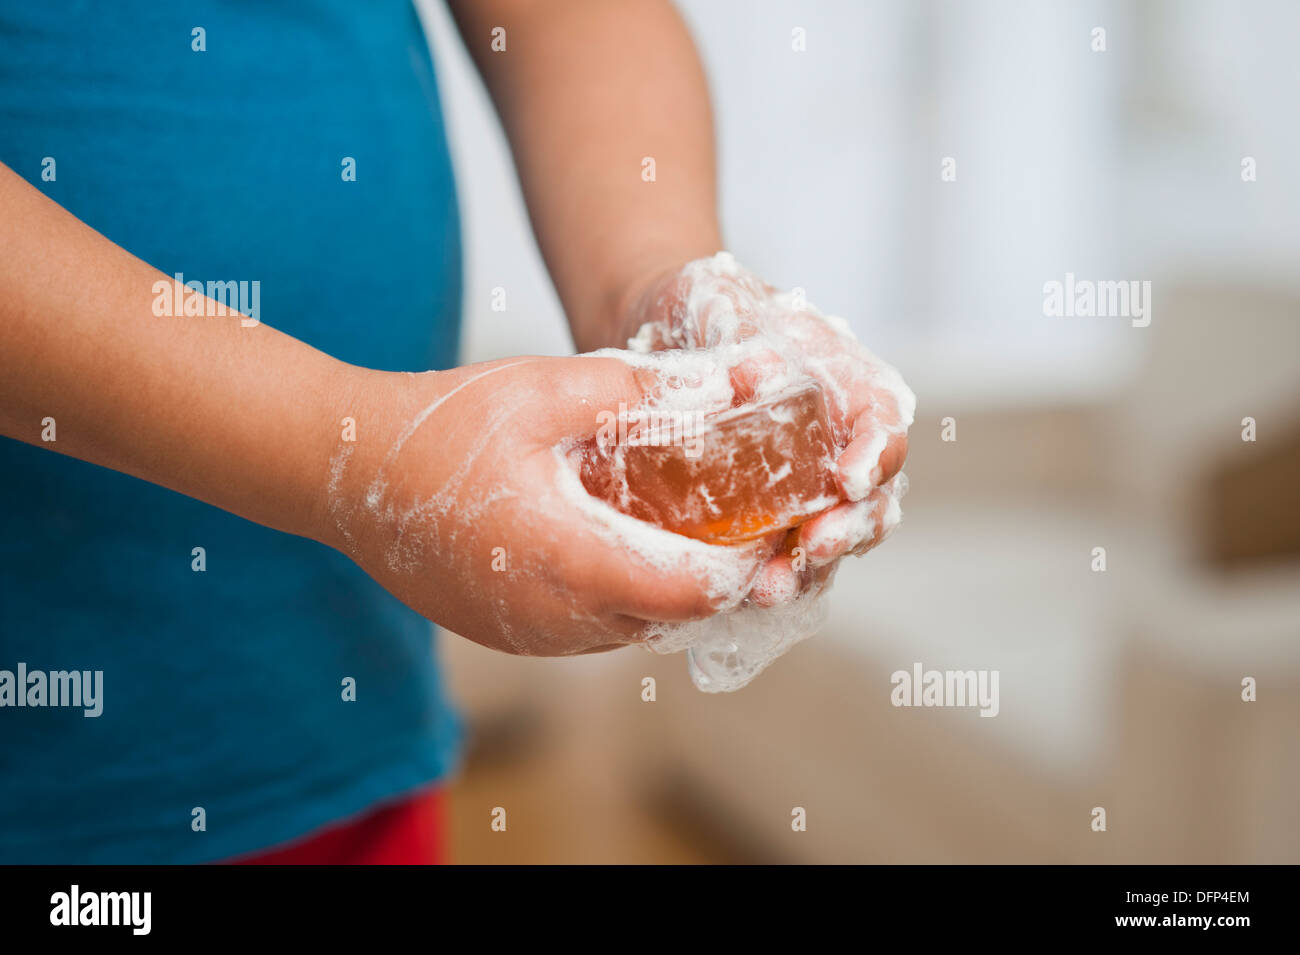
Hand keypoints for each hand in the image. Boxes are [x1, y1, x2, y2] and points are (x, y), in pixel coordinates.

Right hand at [317, 357, 770, 654]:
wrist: (344, 472)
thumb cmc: (440, 426)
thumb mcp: (546, 388)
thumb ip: (642, 389)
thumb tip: (733, 381)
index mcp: (572, 560)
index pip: (694, 594)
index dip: (743, 568)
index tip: (767, 528)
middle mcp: (555, 616)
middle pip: (671, 620)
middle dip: (714, 582)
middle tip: (738, 527)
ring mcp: (526, 634)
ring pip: (631, 632)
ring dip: (666, 594)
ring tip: (686, 535)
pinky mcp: (505, 635)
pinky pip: (588, 632)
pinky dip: (620, 601)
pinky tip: (621, 548)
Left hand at [615, 253, 914, 603]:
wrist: (658, 337)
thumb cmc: (705, 310)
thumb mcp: (725, 302)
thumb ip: (745, 330)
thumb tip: (761, 371)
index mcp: (850, 389)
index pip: (883, 427)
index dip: (875, 456)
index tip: (849, 479)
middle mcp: (839, 446)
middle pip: (871, 501)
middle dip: (850, 530)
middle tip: (818, 545)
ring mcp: (807, 489)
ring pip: (830, 541)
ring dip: (808, 570)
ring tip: (774, 587)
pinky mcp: (767, 522)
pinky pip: (780, 560)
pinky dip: (766, 581)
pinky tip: (740, 597)